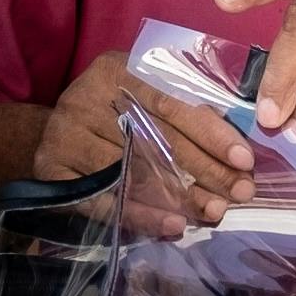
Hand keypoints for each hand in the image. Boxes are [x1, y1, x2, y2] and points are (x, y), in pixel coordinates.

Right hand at [38, 50, 256, 228]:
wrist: (52, 130)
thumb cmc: (114, 112)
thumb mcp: (143, 92)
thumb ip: (183, 105)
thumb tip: (235, 144)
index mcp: (115, 70)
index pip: (171, 104)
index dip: (211, 133)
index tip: (244, 159)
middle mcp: (84, 98)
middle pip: (155, 140)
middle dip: (204, 169)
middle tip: (240, 192)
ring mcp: (64, 136)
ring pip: (132, 173)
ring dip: (179, 197)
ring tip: (214, 211)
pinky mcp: (51, 171)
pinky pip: (103, 201)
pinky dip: (141, 216)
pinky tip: (172, 225)